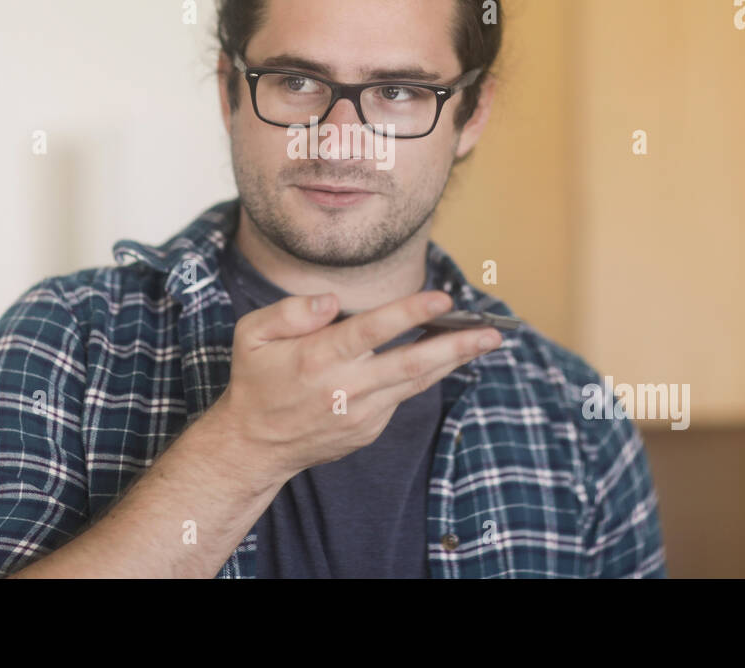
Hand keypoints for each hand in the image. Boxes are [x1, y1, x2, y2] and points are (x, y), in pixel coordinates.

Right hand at [208, 289, 503, 481]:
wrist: (254, 446)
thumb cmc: (256, 381)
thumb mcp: (251, 335)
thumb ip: (290, 311)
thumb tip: (332, 301)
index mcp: (318, 359)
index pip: (372, 331)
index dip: (409, 313)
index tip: (442, 298)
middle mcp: (346, 388)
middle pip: (411, 364)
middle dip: (456, 346)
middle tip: (493, 331)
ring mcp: (362, 414)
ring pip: (416, 382)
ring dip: (453, 360)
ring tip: (486, 339)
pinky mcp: (369, 430)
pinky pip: (401, 396)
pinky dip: (424, 375)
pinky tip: (445, 356)